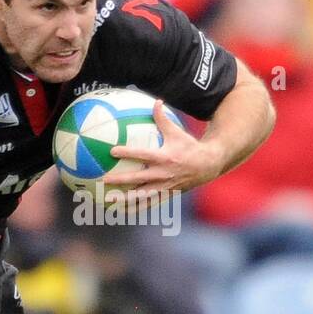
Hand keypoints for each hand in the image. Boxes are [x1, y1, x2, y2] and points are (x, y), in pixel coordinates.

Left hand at [103, 100, 222, 201]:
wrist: (208, 165)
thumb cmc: (189, 146)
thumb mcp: (177, 132)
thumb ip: (163, 118)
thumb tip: (155, 101)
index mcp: (165, 157)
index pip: (143, 155)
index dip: (128, 153)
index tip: (112, 151)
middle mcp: (164, 173)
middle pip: (139, 178)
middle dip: (121, 180)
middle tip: (104, 180)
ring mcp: (165, 186)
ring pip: (142, 195)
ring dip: (125, 199)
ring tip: (109, 201)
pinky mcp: (166, 195)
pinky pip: (149, 204)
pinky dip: (135, 208)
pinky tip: (120, 212)